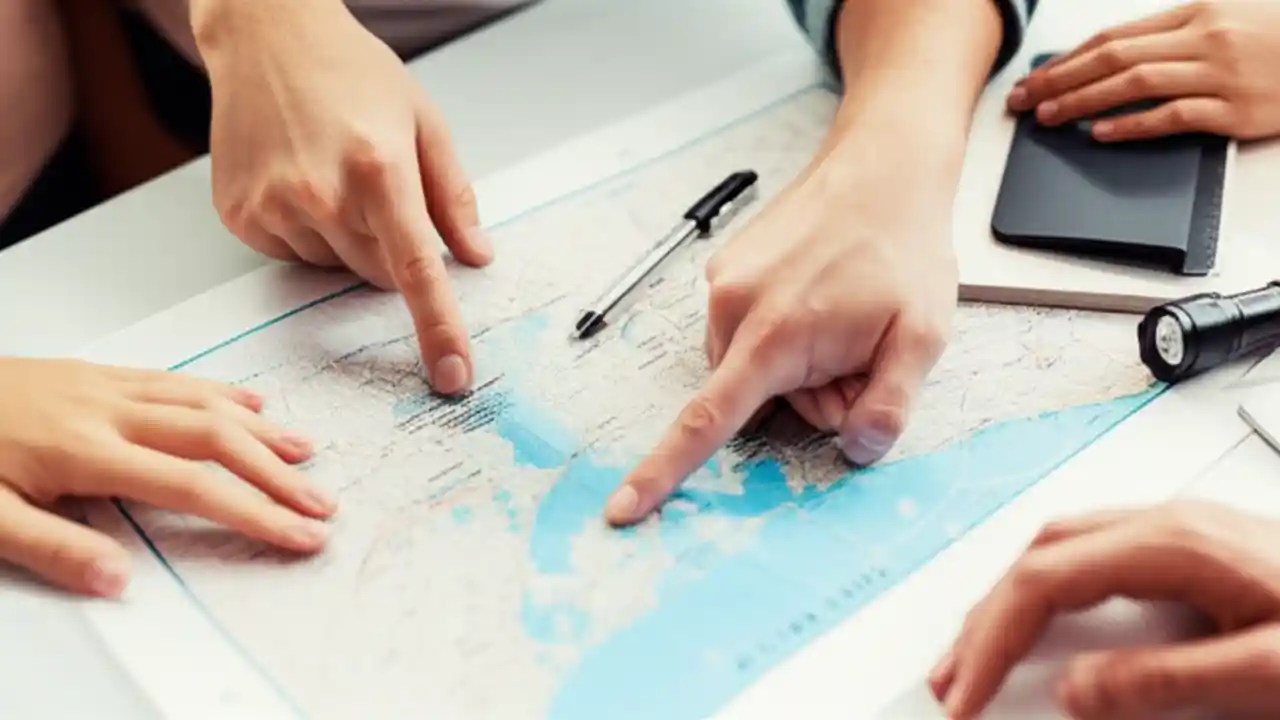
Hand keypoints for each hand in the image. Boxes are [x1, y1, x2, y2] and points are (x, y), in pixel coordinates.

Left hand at [0, 358, 335, 597]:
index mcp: (86, 451)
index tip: (298, 535)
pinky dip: (222, 390)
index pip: (193, 486)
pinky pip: (176, 376)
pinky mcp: (96, 372)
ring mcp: (107, 385)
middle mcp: (110, 411)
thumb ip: (52, 548)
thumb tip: (121, 580)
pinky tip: (251, 400)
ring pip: (204, 401)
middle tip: (321, 504)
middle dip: (276, 473)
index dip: (255, 511)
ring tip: (307, 454)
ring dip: (262, 429)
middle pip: (216, 438)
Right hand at [196, 0, 489, 394]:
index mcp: (378, 171)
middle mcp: (321, 195)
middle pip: (379, 276)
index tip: (452, 374)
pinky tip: (298, 179)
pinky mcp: (240, 215)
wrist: (266, 34)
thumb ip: (454, 197)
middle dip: (390, 248)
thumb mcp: (424, 122)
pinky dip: (306, 231)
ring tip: (330, 171)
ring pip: (335, 269)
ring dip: (346, 238)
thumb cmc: (352, 72)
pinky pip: (294, 255)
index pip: (416, 271)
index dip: (438, 328)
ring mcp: (273, 207)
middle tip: (377, 189)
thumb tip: (476, 256)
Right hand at [603, 137, 957, 525]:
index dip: (663, 472)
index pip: (708, 421)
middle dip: (806, 395)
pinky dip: (780, 332)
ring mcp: (724, 284)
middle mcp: (733, 308)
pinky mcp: (724, 270)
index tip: (624, 508)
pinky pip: (744, 331)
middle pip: (748, 399)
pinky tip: (819, 297)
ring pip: (748, 366)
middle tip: (856, 351)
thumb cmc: (902, 248)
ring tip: (839, 315)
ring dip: (793, 363)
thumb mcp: (920, 337)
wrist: (882, 168)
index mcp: (774, 334)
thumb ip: (888, 405)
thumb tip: (857, 451)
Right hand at [934, 501, 1279, 719]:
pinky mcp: (1192, 551)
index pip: (1044, 581)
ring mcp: (1178, 532)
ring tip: (978, 649)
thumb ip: (1166, 682)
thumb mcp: (1270, 673)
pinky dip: (1048, 593)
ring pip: (1058, 551)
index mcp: (1173, 543)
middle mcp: (1166, 526)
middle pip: (1037, 558)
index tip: (965, 692)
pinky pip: (1090, 558)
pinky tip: (1047, 621)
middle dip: (982, 618)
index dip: (991, 638)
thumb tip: (1076, 690)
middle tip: (952, 677)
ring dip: (1009, 600)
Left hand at [1007, 1, 1279, 141]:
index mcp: (1197, 12)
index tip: (1036, 77)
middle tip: (1023, 100)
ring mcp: (1220, 73)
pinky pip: (1174, 116)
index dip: (1069, 58)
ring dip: (1083, 101)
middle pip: (1114, 58)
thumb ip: (1179, 32)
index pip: (1116, 36)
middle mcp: (1204, 38)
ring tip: (1048, 117)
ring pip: (1135, 84)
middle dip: (1061, 79)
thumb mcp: (1231, 16)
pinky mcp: (1237, 109)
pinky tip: (1101, 132)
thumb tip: (1120, 55)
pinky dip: (1133, 125)